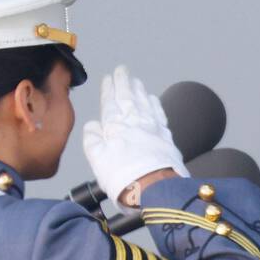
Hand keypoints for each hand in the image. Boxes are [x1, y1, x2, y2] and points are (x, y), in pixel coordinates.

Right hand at [82, 64, 188, 205]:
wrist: (156, 189)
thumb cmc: (124, 179)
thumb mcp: (97, 160)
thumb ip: (92, 140)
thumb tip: (92, 126)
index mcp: (115, 127)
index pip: (110, 103)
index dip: (108, 90)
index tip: (108, 79)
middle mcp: (135, 122)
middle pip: (128, 97)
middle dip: (124, 82)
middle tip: (122, 70)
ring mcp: (153, 128)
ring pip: (145, 102)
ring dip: (139, 90)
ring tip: (136, 81)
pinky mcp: (166, 137)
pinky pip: (159, 114)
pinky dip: (155, 104)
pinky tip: (153, 100)